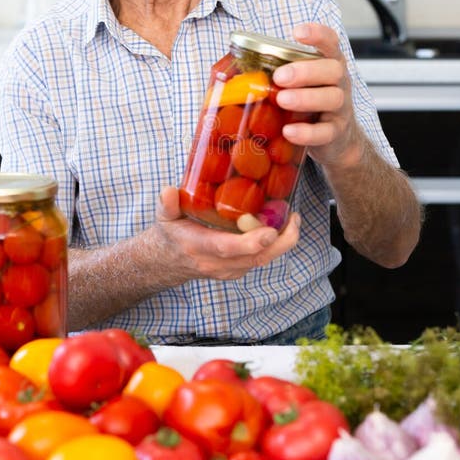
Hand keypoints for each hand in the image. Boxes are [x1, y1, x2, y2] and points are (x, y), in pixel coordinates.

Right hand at [152, 186, 300, 280]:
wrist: (167, 262)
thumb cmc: (170, 234)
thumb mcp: (163, 217)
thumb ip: (167, 204)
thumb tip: (169, 190)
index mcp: (199, 247)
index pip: (226, 248)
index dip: (250, 242)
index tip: (270, 231)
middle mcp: (217, 263)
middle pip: (254, 257)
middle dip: (280, 242)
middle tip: (295, 219)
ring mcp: (229, 269)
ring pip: (262, 259)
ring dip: (283, 242)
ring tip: (295, 219)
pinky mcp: (238, 268)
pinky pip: (261, 258)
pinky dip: (276, 245)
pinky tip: (285, 225)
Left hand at [272, 22, 363, 169]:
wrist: (336, 139)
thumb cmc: (308, 103)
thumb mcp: (298, 84)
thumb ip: (275, 74)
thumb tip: (227, 73)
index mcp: (327, 64)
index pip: (330, 42)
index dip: (318, 34)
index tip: (297, 32)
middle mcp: (338, 82)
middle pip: (333, 69)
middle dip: (305, 70)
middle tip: (279, 76)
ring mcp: (340, 108)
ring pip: (332, 98)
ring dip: (305, 98)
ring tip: (282, 100)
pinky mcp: (336, 133)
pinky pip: (325, 132)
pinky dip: (307, 132)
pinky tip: (289, 131)